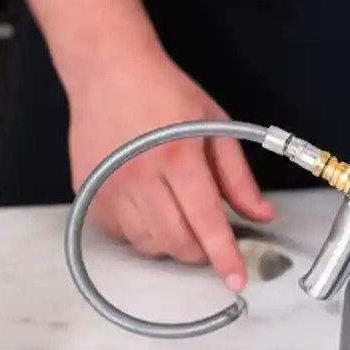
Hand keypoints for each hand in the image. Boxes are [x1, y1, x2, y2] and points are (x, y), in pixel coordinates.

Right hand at [66, 46, 275, 291]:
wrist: (107, 70)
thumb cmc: (162, 91)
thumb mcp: (213, 125)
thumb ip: (237, 176)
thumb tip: (261, 215)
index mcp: (178, 156)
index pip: (206, 221)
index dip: (224, 256)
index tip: (236, 279)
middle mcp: (140, 175)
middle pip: (175, 242)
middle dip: (199, 251)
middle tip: (208, 236)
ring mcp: (109, 187)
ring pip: (147, 244)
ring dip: (170, 242)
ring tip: (176, 213)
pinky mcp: (88, 192)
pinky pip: (120, 234)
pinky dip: (140, 231)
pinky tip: (148, 205)